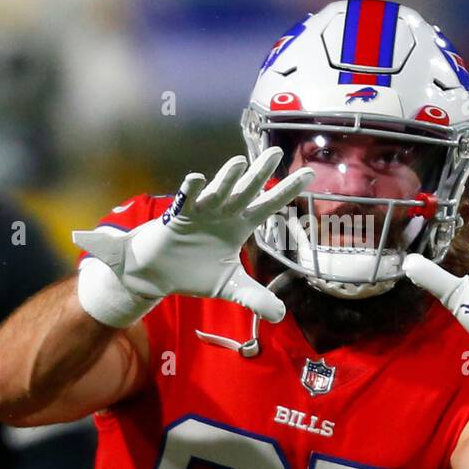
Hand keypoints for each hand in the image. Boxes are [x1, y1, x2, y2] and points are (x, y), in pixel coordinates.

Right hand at [73, 147, 313, 325]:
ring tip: (239, 163)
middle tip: (275, 153)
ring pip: (217, 192)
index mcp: (240, 226)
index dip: (287, 191)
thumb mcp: (231, 288)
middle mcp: (224, 214)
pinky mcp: (177, 217)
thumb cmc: (195, 272)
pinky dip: (190, 191)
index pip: (269, 206)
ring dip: (227, 178)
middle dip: (260, 173)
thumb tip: (281, 316)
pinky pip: (185, 201)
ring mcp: (202, 212)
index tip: (309, 175)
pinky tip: (196, 180)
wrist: (159, 275)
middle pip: (246, 191)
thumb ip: (255, 298)